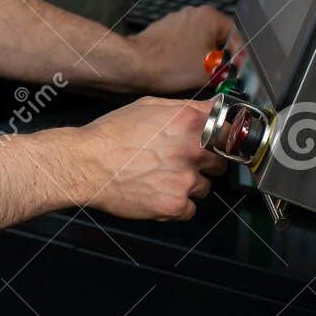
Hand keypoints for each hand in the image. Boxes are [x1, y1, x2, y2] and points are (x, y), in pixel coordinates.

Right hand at [73, 95, 227, 221]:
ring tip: (159, 177)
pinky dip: (176, 204)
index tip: (216, 142)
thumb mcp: (150, 106)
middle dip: (203, 163)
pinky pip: (189, 209)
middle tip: (177, 161)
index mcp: (190, 122)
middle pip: (220, 162)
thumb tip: (212, 108)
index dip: (221, 137)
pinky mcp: (175, 204)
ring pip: (204, 187)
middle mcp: (193, 150)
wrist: (85, 163)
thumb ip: (187, 108)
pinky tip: (156, 192)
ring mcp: (186, 179)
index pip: (229, 130)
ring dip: (187, 184)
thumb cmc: (111, 134)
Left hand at [126, 4, 235, 95]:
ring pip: (201, 40)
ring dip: (205, 56)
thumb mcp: (211, 72)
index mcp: (210, 16)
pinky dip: (189, 55)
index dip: (240, 55)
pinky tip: (187, 70)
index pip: (237, 34)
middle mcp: (193, 13)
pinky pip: (185, 43)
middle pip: (218, 36)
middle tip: (224, 74)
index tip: (239, 69)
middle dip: (222, 56)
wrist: (135, 65)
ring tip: (205, 75)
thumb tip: (234, 73)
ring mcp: (177, 20)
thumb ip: (228, 70)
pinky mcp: (164, 31)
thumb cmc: (169, 64)